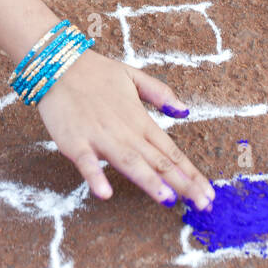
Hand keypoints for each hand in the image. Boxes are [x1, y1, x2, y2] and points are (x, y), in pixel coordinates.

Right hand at [36, 48, 215, 209]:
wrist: (58, 63)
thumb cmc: (95, 72)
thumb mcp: (133, 76)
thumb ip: (160, 93)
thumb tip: (185, 111)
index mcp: (140, 119)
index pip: (171, 151)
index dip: (191, 173)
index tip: (209, 194)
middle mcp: (125, 131)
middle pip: (158, 162)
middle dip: (183, 184)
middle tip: (203, 204)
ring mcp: (100, 136)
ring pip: (129, 162)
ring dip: (149, 181)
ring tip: (168, 199)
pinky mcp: (75, 141)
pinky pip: (86, 162)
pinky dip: (95, 176)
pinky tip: (105, 193)